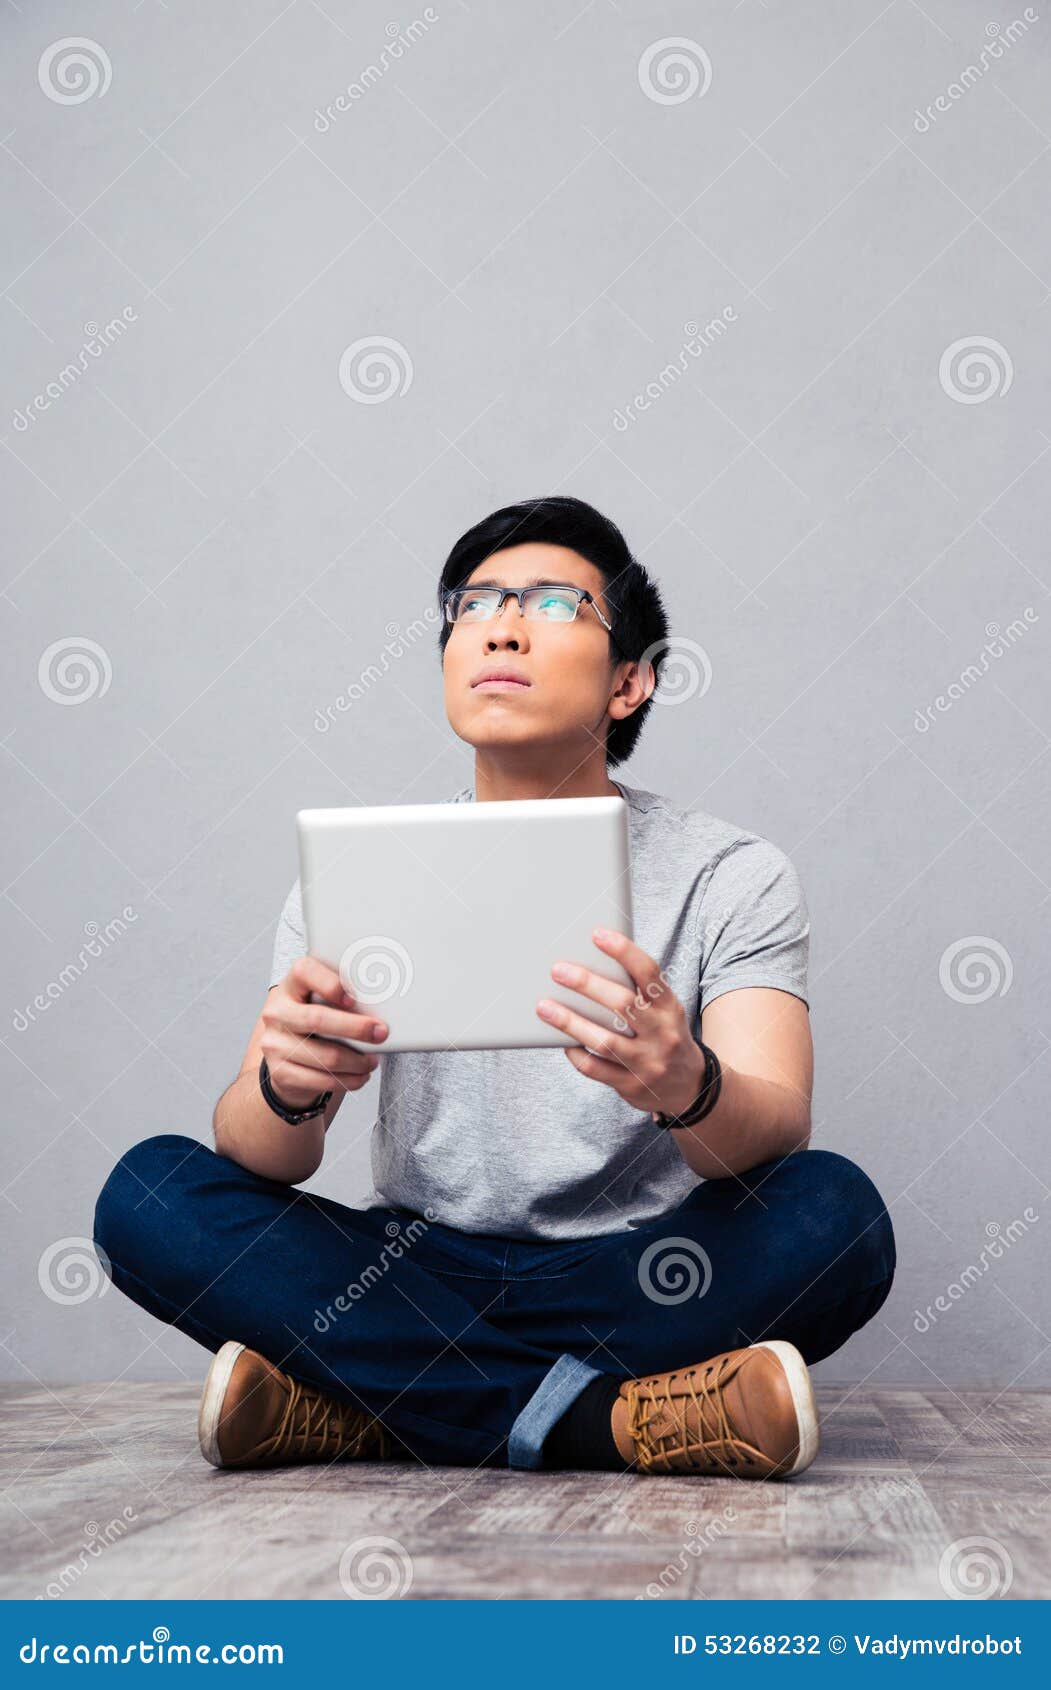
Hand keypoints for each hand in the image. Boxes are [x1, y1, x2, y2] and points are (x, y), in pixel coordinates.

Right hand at [260, 957, 387, 1108]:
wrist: (284, 1054)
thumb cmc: (314, 1020)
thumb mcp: (320, 1000)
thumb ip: (342, 996)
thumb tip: (385, 1004)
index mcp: (290, 986)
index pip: (304, 972)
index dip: (329, 983)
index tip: (353, 998)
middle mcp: (277, 1013)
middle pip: (317, 1019)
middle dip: (356, 1028)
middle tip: (381, 1033)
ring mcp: (275, 1044)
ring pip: (325, 1056)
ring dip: (358, 1062)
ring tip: (373, 1060)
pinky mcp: (280, 1072)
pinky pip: (321, 1080)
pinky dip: (348, 1080)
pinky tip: (360, 1076)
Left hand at [535, 927, 706, 1117]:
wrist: (689, 1086)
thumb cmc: (665, 1035)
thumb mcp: (664, 1010)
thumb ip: (638, 991)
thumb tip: (592, 960)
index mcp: (670, 1007)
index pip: (649, 973)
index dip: (624, 951)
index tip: (598, 934)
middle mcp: (661, 1034)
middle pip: (623, 1004)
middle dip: (587, 985)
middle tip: (558, 970)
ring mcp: (647, 1062)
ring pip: (604, 1041)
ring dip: (570, 1022)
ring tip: (544, 1006)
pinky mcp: (630, 1085)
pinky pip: (595, 1069)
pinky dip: (576, 1053)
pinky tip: (562, 1041)